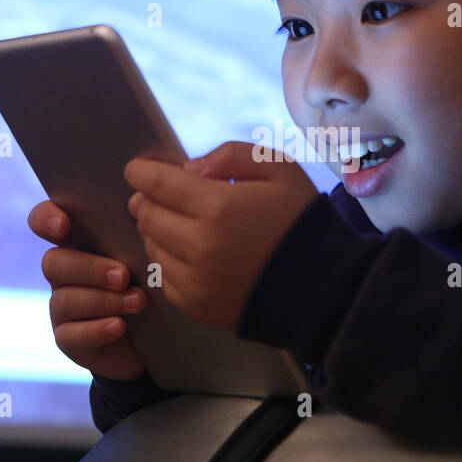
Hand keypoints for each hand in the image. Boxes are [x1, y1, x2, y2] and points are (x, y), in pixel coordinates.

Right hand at [27, 200, 148, 380]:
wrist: (154, 338)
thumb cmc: (150, 283)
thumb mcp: (147, 252)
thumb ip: (139, 227)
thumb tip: (145, 198)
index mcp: (77, 242)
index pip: (44, 221)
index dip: (46, 219)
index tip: (64, 224)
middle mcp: (64, 272)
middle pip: (54, 262)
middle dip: (90, 268)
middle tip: (124, 275)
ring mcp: (63, 307)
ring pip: (64, 299)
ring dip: (102, 299)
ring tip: (138, 302)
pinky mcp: (69, 339)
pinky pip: (70, 335)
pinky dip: (96, 329)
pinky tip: (119, 326)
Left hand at [123, 141, 320, 331]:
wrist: (323, 286)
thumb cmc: (301, 220)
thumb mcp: (279, 169)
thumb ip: (231, 156)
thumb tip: (189, 169)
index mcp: (218, 206)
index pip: (156, 184)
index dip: (140, 172)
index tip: (138, 169)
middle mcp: (199, 245)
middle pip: (147, 215)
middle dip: (147, 199)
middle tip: (158, 194)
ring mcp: (195, 280)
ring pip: (151, 245)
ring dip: (157, 229)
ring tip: (180, 223)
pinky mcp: (196, 306)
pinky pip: (163, 276)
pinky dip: (168, 260)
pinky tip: (189, 252)